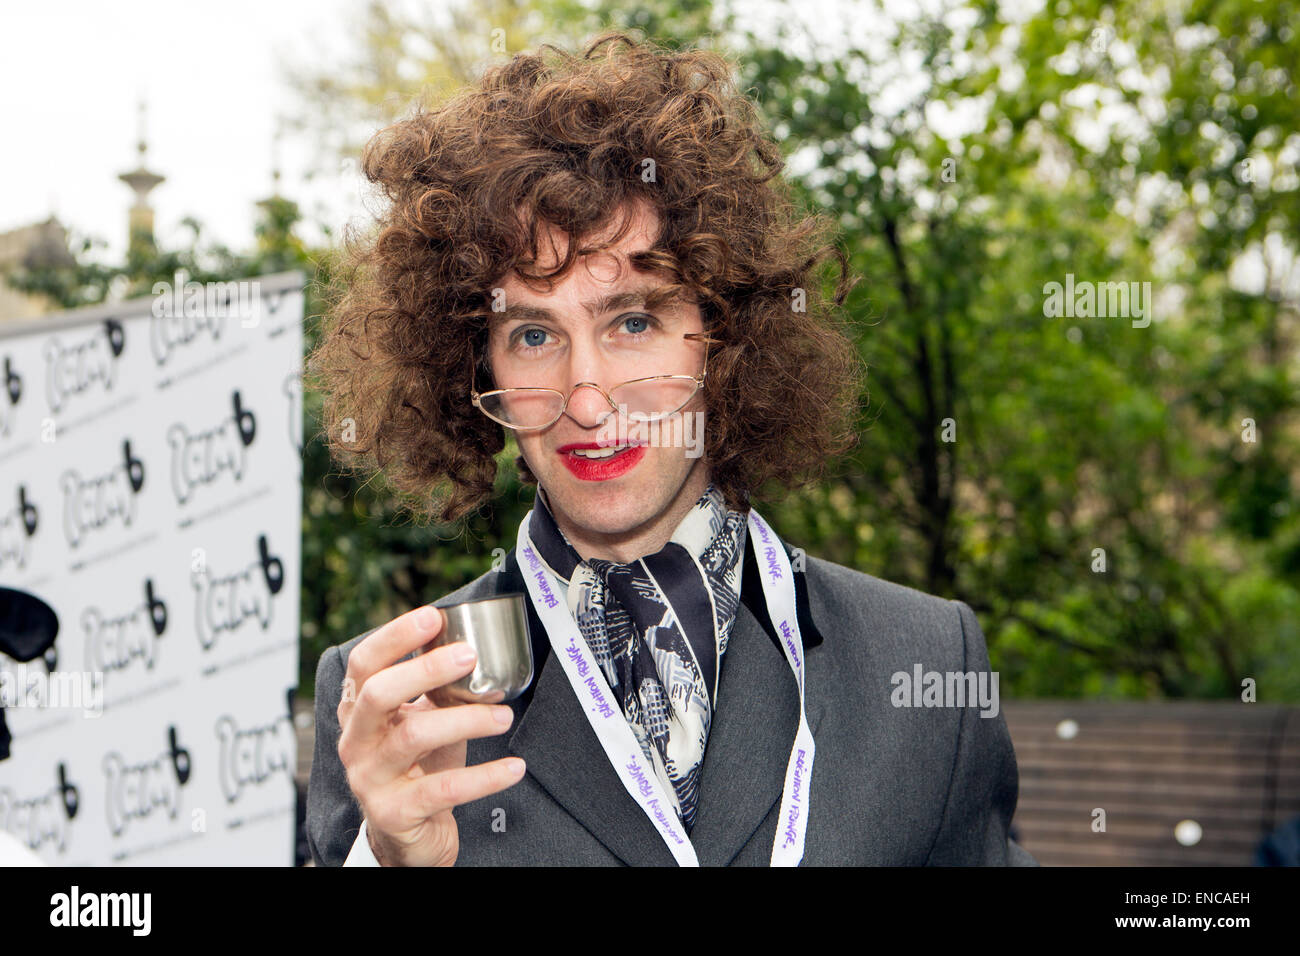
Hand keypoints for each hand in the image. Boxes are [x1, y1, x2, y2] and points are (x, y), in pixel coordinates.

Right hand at [336, 605, 526, 865]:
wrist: (407, 838)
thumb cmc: (418, 769)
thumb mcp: (423, 723)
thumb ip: (435, 691)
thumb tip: (469, 646)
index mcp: (359, 712)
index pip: (363, 664)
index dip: (394, 636)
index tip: (432, 617)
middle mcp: (356, 742)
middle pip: (378, 693)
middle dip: (425, 670)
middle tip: (470, 657)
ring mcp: (370, 779)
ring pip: (414, 736)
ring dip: (467, 719)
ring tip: (504, 715)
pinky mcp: (395, 813)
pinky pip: (444, 789)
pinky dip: (485, 776)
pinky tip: (513, 767)